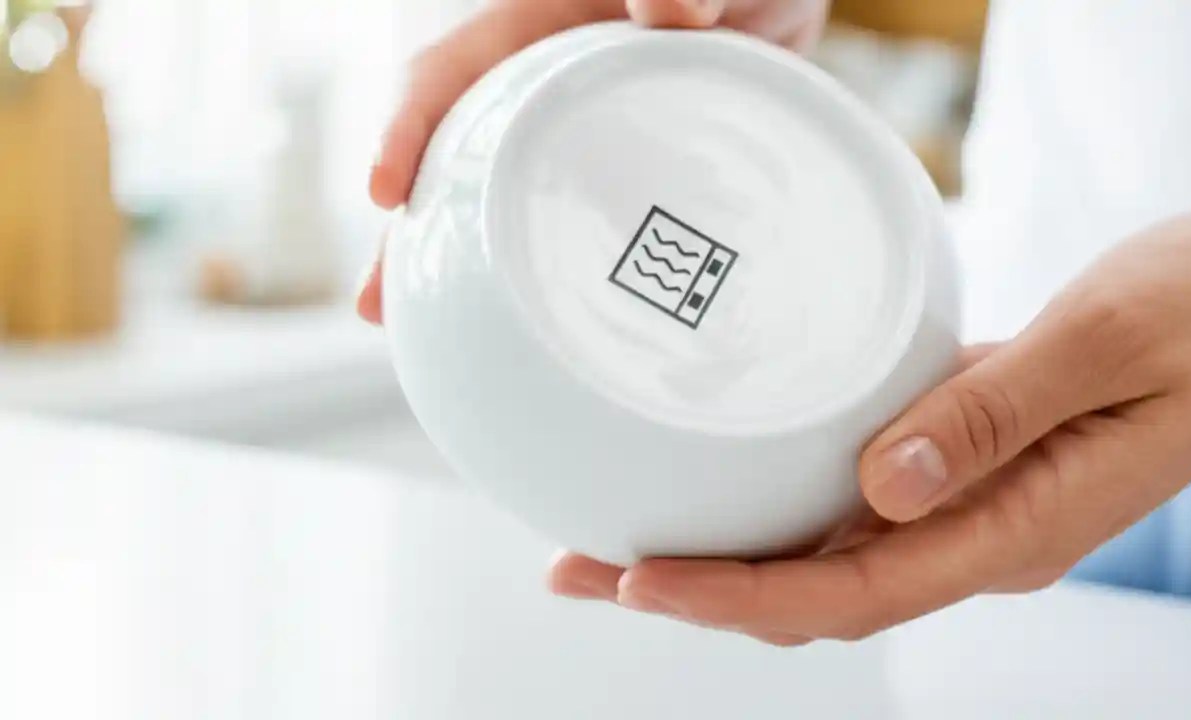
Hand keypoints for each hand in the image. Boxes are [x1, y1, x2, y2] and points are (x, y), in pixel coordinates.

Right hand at [357, 0, 831, 322]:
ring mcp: (566, 142)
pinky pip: (564, 232)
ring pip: (497, 206)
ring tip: (425, 335)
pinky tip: (533, 330)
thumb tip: (665, 7)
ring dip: (461, 266)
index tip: (384, 191)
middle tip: (378, 304)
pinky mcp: (611, 183)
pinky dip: (543, 280)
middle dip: (408, 229)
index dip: (408, 129)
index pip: (449, 74)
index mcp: (534, 29)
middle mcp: (535, 88)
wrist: (780, 15)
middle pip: (451, 158)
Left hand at [549, 198, 1190, 645]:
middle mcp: (987, 533)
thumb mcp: (1112, 339)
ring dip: (724, 553)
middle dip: (698, 591)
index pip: (852, 592)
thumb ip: (993, 412)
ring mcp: (977, 504)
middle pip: (817, 592)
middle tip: (581, 571)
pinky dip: (781, 505)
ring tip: (616, 540)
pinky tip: (724, 485)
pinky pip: (858, 504)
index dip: (738, 599)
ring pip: (827, 554)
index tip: (639, 584)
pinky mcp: (973, 462)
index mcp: (1021, 525)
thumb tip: (881, 482)